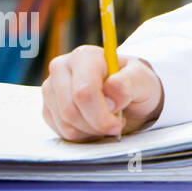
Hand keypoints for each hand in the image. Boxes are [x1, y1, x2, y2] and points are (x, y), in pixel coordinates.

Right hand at [41, 47, 164, 141]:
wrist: (128, 93)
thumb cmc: (135, 83)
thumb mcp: (144, 80)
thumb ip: (131, 82)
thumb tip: (112, 88)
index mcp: (85, 56)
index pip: (84, 91)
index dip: (101, 114)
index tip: (118, 122)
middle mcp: (62, 68)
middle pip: (71, 109)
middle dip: (97, 124)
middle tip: (116, 124)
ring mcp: (51, 88)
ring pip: (65, 123)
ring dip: (91, 130)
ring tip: (107, 119)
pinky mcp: (48, 107)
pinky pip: (61, 130)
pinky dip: (81, 134)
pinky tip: (94, 123)